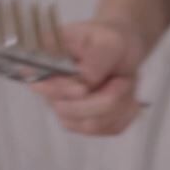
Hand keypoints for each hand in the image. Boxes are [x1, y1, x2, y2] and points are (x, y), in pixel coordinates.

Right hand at [30, 19, 147, 135]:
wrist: (123, 49)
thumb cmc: (110, 40)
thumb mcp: (107, 42)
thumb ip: (94, 60)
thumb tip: (84, 82)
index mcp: (45, 63)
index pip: (41, 87)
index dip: (62, 92)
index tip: (82, 88)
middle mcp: (51, 90)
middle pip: (68, 113)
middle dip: (103, 99)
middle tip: (120, 80)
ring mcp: (68, 109)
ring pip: (92, 125)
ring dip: (117, 106)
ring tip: (124, 84)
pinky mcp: (88, 121)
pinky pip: (109, 129)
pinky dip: (125, 114)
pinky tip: (127, 97)